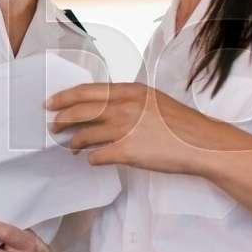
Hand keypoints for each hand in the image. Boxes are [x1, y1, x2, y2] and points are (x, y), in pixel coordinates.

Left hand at [48, 81, 237, 174]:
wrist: (200, 143)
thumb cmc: (179, 123)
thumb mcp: (152, 100)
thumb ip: (127, 100)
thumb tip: (102, 106)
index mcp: (129, 91)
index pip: (86, 91)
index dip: (64, 98)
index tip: (50, 103)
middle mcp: (123, 107)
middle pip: (79, 112)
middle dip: (61, 120)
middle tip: (53, 127)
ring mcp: (124, 130)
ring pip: (84, 136)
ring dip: (74, 142)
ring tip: (72, 146)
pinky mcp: (127, 152)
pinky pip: (97, 156)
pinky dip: (91, 159)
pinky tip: (92, 160)